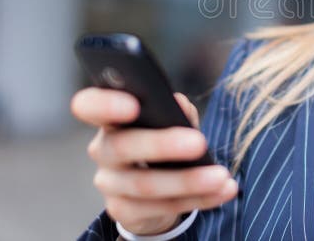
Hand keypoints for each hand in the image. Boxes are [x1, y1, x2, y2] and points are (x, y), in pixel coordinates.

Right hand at [70, 88, 237, 234]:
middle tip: (199, 142)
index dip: (104, 104)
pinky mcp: (123, 211)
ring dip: (189, 180)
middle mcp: (103, 150)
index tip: (133, 105)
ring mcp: (110, 183)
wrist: (157, 189)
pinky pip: (162, 207)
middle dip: (162, 145)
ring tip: (221, 176)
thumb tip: (178, 103)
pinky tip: (223, 191)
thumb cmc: (163, 142)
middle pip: (123, 147)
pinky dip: (199, 199)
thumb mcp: (170, 122)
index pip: (89, 106)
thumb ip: (174, 110)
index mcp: (112, 118)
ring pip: (145, 184)